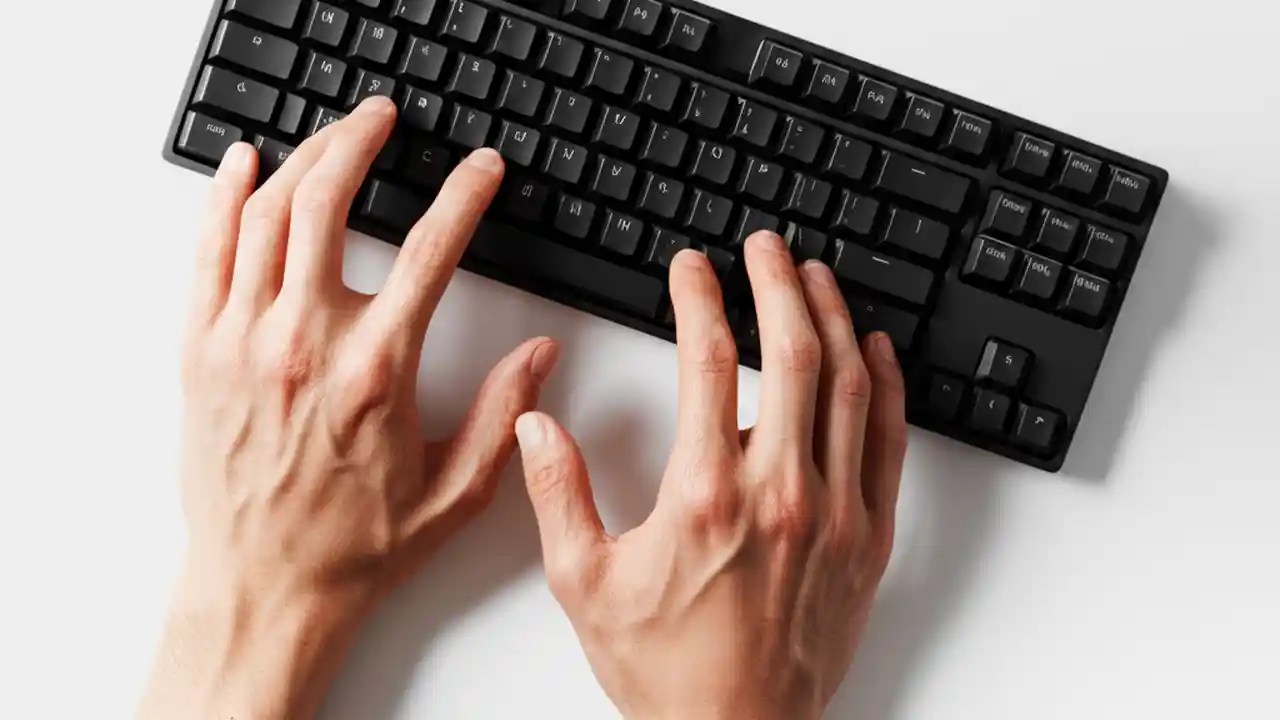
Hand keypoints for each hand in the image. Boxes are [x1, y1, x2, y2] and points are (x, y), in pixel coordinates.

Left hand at [141, 97, 557, 718]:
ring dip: (302, 158)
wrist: (264, 587)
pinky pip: (209, 253)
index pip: (429, 251)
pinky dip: (225, 199)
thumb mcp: (455, 490)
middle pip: (327, 203)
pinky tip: (245, 168)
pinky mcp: (201, 353)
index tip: (481, 170)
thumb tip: (542, 354)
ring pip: (266, 214)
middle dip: (361, 142)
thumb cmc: (354, 545)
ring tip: (332, 134)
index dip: (464, 196)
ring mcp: (243, 342)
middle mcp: (304, 343)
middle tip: (384, 118)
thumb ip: (503, 413)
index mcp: (375, 371)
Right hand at [515, 233, 906, 719]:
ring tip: (814, 276)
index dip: (701, 298)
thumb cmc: (667, 671)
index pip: (707, 361)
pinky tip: (875, 348)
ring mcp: (835, 513)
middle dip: (777, 282)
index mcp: (705, 495)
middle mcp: (780, 492)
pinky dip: (886, 385)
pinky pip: (889, 442)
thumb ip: (558, 495)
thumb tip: (536, 426)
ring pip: (847, 385)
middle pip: (792, 353)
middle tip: (763, 245)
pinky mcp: (869, 539)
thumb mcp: (585, 585)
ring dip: (833, 317)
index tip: (692, 268)